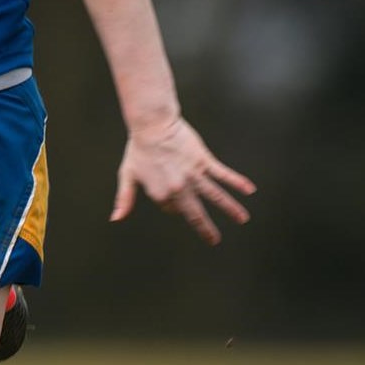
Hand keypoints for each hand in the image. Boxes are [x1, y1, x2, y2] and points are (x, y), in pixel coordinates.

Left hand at [110, 117, 254, 243]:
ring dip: (231, 209)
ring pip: (216, 196)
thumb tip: (115, 220)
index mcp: (161, 194)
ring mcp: (193, 175)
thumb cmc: (138, 149)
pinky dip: (236, 182)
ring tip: (243, 219)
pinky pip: (222, 174)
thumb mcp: (127, 176)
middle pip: (196, 213)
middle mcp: (179, 188)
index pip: (173, 208)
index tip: (173, 194)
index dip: (173, 204)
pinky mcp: (203, 161)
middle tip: (214, 240)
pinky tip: (249, 190)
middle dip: (206, 229)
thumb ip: (124, 199)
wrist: (151, 124)